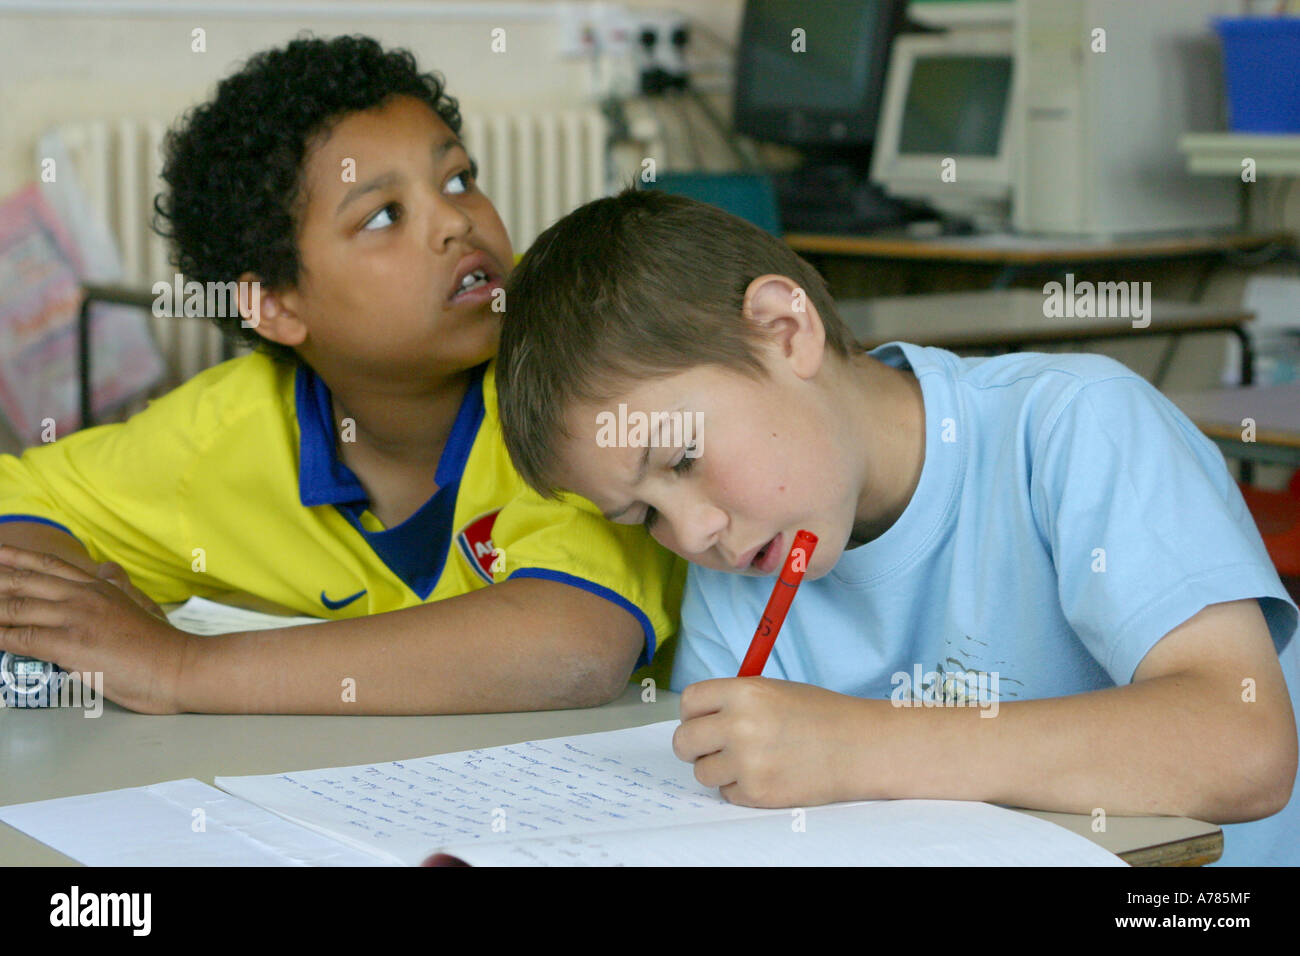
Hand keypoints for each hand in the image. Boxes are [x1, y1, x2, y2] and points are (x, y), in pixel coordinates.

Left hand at [0, 545, 191, 713]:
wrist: (180, 666)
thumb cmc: (161, 645)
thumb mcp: (141, 605)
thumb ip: (118, 586)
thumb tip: (107, 569)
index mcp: (99, 587)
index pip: (48, 566)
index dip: (15, 557)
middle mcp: (84, 596)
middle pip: (23, 581)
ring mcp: (76, 619)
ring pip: (16, 608)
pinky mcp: (71, 646)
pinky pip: (21, 638)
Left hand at [673, 677, 875, 807]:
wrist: (860, 747)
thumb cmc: (820, 715)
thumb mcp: (773, 690)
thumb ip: (734, 701)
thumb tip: (697, 718)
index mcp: (744, 692)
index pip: (689, 702)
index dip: (693, 714)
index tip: (702, 721)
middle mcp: (739, 725)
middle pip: (684, 741)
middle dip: (696, 746)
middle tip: (715, 746)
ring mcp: (747, 762)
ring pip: (702, 772)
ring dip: (719, 769)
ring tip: (750, 761)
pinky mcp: (757, 793)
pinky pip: (727, 793)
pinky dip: (741, 788)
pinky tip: (768, 774)